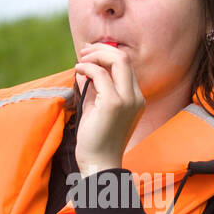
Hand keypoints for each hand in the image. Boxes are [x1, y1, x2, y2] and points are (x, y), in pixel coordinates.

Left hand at [73, 43, 144, 176]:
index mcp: (135, 99)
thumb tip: (83, 69)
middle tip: (84, 51)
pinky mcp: (113, 104)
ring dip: (94, 56)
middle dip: (102, 49)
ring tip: (80, 60)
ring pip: (117, 60)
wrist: (99, 164)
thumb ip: (93, 88)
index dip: (107, 55)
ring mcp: (127, 100)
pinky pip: (100, 74)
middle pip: (124, 58)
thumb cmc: (96, 140)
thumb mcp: (95, 108)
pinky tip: (77, 71)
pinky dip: (87, 68)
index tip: (90, 54)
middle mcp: (136, 97)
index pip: (125, 66)